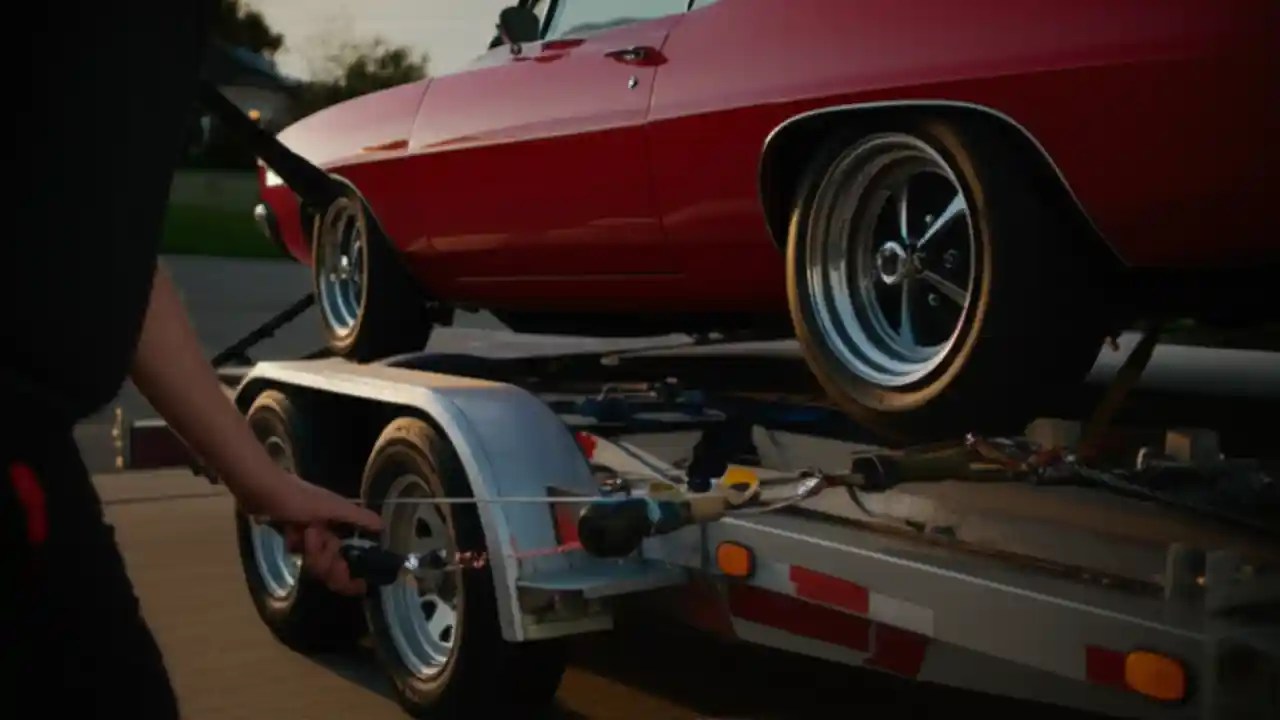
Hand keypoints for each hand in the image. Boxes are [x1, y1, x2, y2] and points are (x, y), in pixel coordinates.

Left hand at [235, 466, 382, 596]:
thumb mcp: (333, 507)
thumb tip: (384, 526)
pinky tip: (289, 534)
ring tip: (301, 533)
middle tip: (318, 550)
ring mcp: (310, 535)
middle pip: (333, 561)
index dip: (355, 569)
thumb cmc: (300, 498)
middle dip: (326, 560)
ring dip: (310, 550)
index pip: (354, 553)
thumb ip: (359, 517)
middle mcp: (329, 530)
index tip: (357, 585)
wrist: (263, 491)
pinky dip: (295, 546)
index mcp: (342, 523)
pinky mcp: (293, 537)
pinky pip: (299, 553)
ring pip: (316, 559)